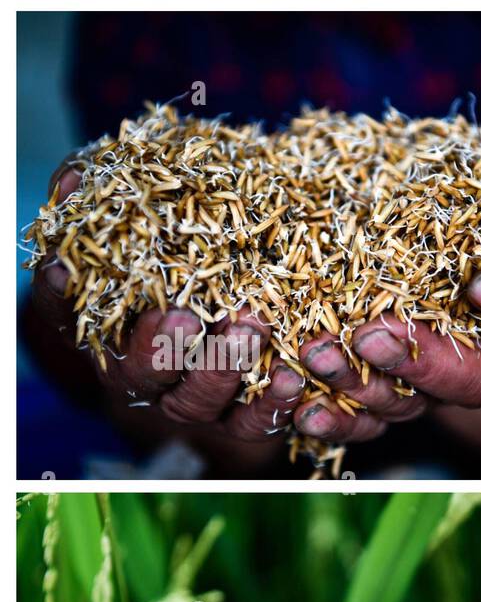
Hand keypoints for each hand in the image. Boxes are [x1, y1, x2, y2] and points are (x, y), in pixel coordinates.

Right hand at [32, 163, 307, 444]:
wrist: (239, 318)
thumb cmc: (180, 264)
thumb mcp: (145, 228)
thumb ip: (110, 208)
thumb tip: (81, 179)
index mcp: (108, 329)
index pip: (73, 317)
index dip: (67, 298)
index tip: (72, 272)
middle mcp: (144, 374)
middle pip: (144, 371)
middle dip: (164, 346)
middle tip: (187, 317)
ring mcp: (193, 401)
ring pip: (199, 399)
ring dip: (224, 368)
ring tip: (250, 329)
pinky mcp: (241, 422)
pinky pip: (253, 423)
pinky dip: (272, 403)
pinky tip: (292, 374)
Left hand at [293, 128, 480, 447]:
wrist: (412, 219)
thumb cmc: (465, 186)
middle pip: (472, 380)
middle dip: (422, 362)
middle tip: (373, 333)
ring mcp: (433, 380)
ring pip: (409, 404)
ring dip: (360, 385)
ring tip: (315, 350)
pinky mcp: (384, 392)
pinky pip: (364, 421)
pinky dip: (333, 420)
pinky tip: (300, 409)